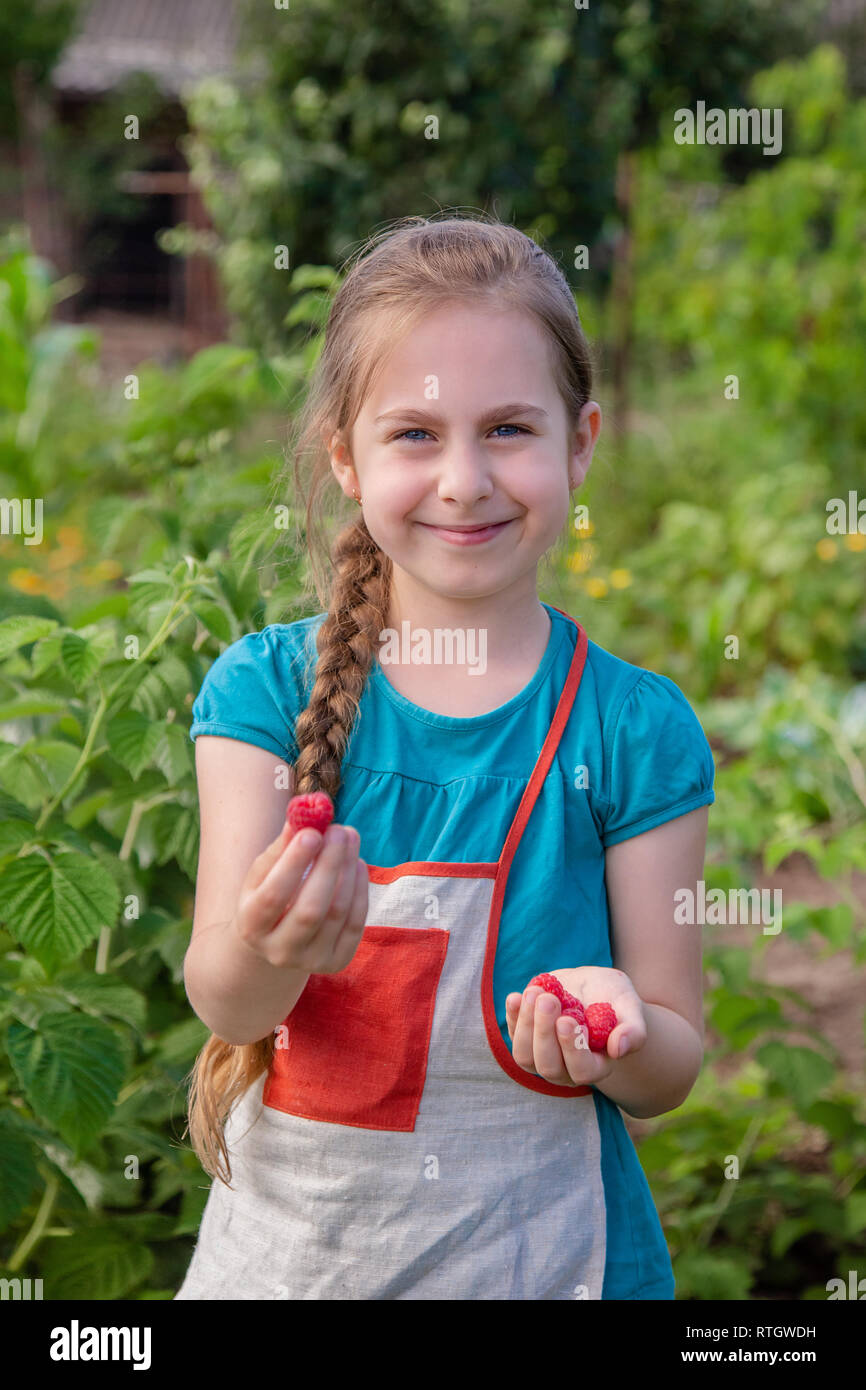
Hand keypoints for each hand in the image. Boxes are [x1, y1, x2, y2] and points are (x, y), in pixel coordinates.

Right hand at [232, 820, 368, 973]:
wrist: (275, 943)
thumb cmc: (268, 896)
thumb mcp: (263, 875)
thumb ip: (281, 848)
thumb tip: (303, 815)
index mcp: (251, 927)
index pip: (274, 896)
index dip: (294, 863)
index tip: (313, 831)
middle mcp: (279, 951)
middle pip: (310, 909)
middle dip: (329, 865)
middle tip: (340, 829)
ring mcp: (310, 961)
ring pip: (338, 913)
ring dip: (348, 870)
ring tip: (349, 837)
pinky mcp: (337, 962)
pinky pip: (355, 922)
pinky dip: (360, 888)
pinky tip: (357, 863)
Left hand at [505, 967, 646, 1087]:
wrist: (591, 987)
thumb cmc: (615, 1000)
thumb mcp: (629, 1008)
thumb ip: (632, 1030)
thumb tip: (618, 1049)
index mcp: (595, 1066)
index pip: (582, 1071)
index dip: (572, 1049)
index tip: (567, 1020)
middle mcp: (566, 1069)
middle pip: (549, 1066)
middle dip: (545, 1033)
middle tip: (548, 1000)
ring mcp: (542, 1056)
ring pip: (525, 1056)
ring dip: (526, 1024)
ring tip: (536, 993)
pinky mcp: (525, 1038)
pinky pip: (512, 1034)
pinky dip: (512, 1016)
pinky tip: (516, 997)